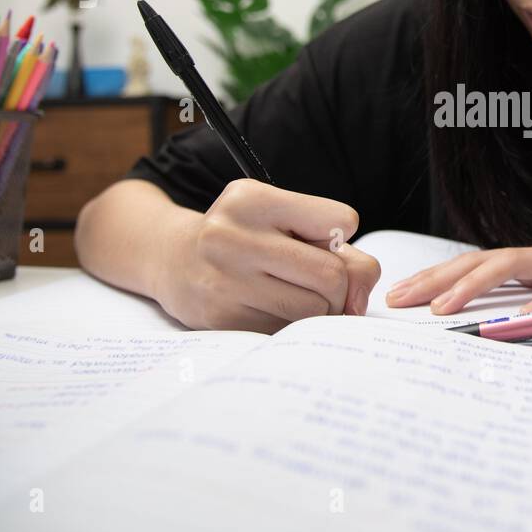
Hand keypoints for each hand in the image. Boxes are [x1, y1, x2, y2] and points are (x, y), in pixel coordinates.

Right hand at [155, 179, 380, 331]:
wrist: (173, 259)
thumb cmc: (245, 237)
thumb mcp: (283, 219)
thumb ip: (339, 248)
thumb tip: (358, 299)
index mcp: (253, 199)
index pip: (341, 219)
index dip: (340, 236)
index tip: (321, 241)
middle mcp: (232, 236)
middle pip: (331, 274)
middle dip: (339, 286)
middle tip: (322, 285)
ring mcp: (224, 280)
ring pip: (314, 309)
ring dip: (320, 311)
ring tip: (298, 297)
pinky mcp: (222, 318)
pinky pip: (287, 332)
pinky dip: (294, 327)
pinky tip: (273, 311)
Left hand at [384, 215, 531, 314]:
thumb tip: (505, 326)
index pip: (476, 264)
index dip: (437, 276)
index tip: (400, 293)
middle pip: (480, 260)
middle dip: (436, 278)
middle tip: (396, 299)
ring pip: (514, 265)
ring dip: (474, 285)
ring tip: (442, 309)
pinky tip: (524, 319)